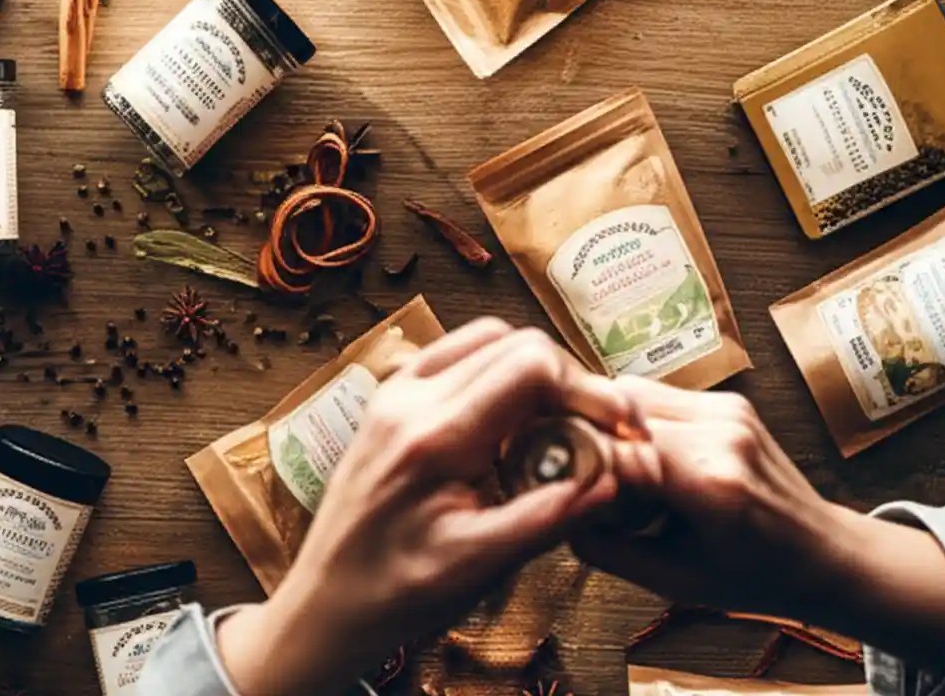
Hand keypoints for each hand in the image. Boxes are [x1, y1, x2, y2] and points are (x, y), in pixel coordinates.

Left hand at [218, 320, 639, 694]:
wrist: (326, 604)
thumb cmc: (394, 594)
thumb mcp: (479, 565)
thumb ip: (549, 515)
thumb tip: (613, 475)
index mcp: (432, 436)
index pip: (531, 365)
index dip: (587, 391)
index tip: (618, 429)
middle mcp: (408, 398)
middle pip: (515, 342)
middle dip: (568, 381)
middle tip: (595, 433)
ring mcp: (395, 392)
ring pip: (487, 340)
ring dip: (535, 373)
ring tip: (555, 431)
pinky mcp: (392, 400)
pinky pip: (457, 356)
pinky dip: (498, 374)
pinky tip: (512, 425)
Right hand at [570, 376, 944, 670]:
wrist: (825, 554)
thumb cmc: (755, 578)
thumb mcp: (671, 582)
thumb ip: (606, 547)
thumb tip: (552, 510)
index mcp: (713, 484)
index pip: (616, 452)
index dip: (571, 464)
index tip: (544, 481)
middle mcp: (722, 433)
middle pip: (616, 405)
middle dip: (583, 434)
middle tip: (569, 472)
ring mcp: (728, 410)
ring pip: (631, 391)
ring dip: (607, 424)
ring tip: (611, 470)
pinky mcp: (727, 402)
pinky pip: (656, 397)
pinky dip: (634, 423)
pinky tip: (642, 461)